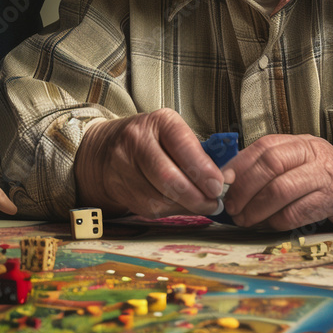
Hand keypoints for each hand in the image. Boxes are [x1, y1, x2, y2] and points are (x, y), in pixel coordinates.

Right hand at [74, 109, 225, 217]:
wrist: (106, 150)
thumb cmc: (153, 141)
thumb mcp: (174, 134)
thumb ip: (199, 153)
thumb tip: (226, 179)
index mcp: (159, 122)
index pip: (183, 145)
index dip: (203, 170)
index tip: (219, 186)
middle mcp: (137, 141)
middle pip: (168, 177)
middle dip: (197, 196)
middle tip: (215, 203)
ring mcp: (124, 166)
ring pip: (160, 198)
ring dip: (187, 207)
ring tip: (202, 205)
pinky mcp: (121, 190)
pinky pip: (152, 208)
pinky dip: (172, 210)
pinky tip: (181, 205)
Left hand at [220, 134, 332, 229]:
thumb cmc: (331, 178)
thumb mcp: (303, 163)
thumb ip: (274, 169)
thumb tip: (232, 184)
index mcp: (298, 143)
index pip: (261, 148)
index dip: (237, 166)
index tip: (221, 184)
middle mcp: (311, 153)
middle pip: (268, 165)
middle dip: (244, 189)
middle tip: (231, 208)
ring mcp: (325, 175)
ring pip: (281, 188)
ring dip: (257, 208)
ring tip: (245, 220)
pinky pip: (301, 210)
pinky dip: (280, 220)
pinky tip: (272, 226)